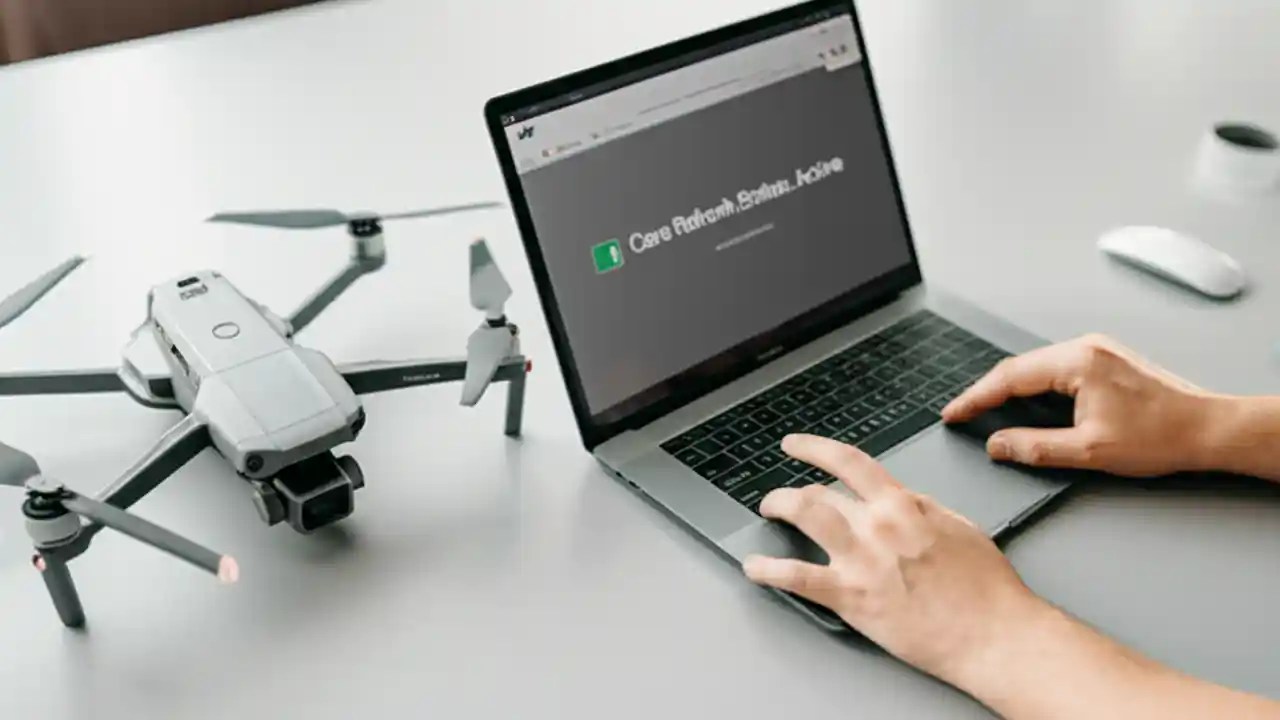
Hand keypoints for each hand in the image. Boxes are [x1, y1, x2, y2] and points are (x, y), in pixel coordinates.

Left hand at [743, 434, 1042, 683]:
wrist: (994, 633)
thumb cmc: (987, 588)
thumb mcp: (960, 528)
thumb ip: (923, 510)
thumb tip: (902, 500)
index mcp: (904, 505)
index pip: (848, 462)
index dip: (814, 448)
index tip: (796, 445)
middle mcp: (878, 524)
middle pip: (819, 492)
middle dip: (794, 492)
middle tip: (782, 497)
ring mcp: (861, 559)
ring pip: (803, 516)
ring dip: (778, 508)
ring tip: (767, 512)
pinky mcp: (851, 596)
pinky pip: (797, 577)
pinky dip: (768, 569)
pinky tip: (754, 566)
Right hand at [942, 334, 1212, 476]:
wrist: (1207, 429)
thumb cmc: (1161, 436)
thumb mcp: (1089, 451)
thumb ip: (1035, 447)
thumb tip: (998, 445)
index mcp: (1078, 362)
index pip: (1010, 377)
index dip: (975, 397)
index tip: (953, 412)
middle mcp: (1086, 347)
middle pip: (1020, 366)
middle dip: (988, 391)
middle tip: (963, 413)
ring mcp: (1097, 349)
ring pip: (1037, 366)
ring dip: (1011, 387)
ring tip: (987, 408)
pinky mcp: (1106, 358)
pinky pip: (1056, 367)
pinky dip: (1034, 384)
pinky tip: (1027, 400)